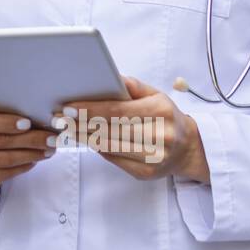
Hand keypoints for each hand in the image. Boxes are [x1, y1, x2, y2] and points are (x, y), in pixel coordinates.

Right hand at [0, 103, 56, 232]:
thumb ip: (5, 113)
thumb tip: (42, 114)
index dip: (5, 122)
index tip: (28, 123)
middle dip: (29, 139)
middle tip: (51, 138)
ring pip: (2, 159)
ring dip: (30, 154)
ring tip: (48, 150)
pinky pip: (0, 175)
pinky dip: (21, 168)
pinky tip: (33, 161)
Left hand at [60, 76, 209, 182]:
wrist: (189, 148)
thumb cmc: (166, 116)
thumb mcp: (155, 94)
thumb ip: (132, 85)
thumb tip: (107, 75)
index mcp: (161, 111)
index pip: (117, 110)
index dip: (90, 109)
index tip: (68, 107)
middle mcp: (160, 136)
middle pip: (110, 130)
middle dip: (81, 124)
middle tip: (60, 119)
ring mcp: (154, 158)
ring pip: (110, 147)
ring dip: (84, 137)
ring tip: (68, 128)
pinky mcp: (147, 173)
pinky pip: (115, 160)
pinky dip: (98, 149)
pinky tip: (86, 140)